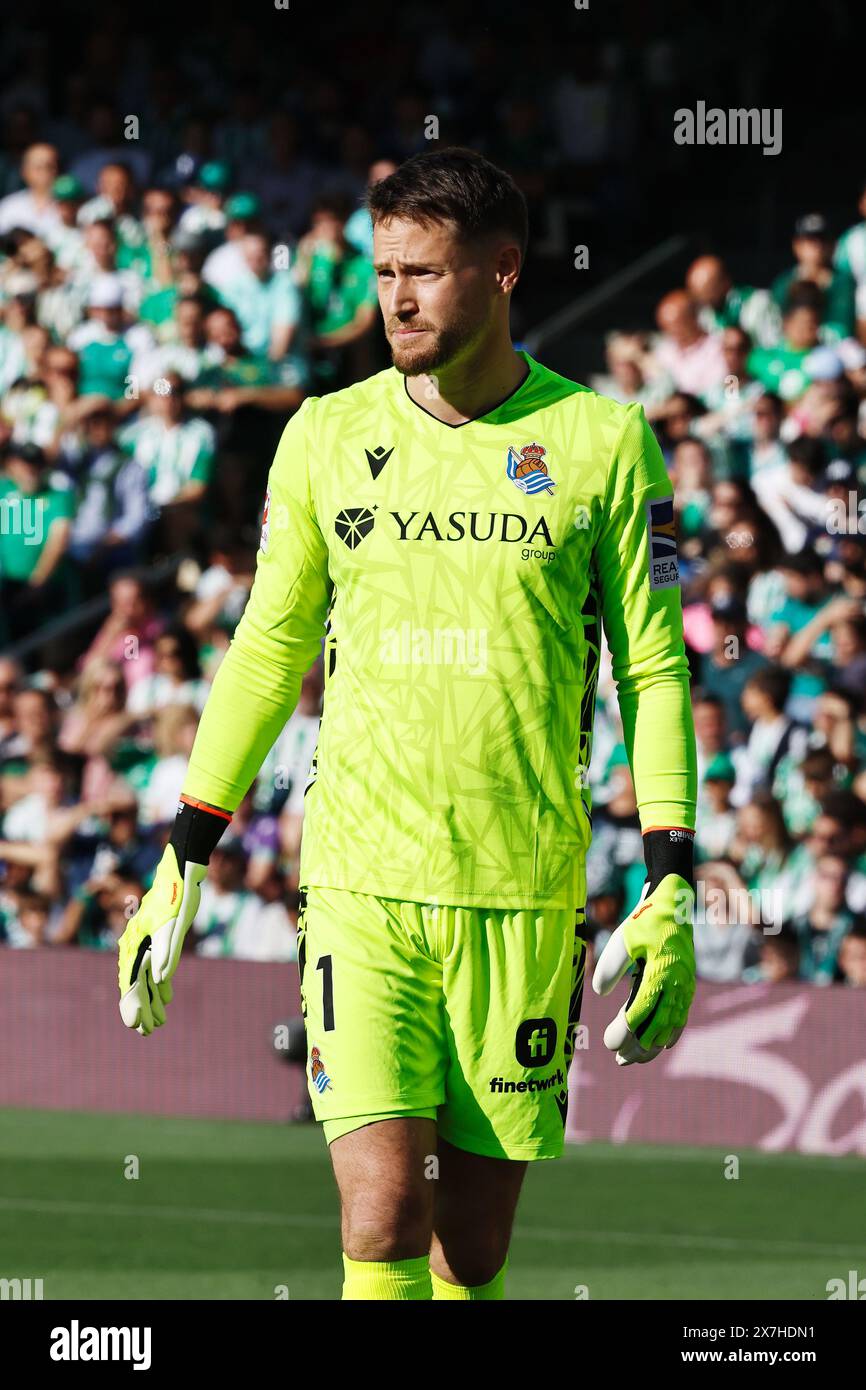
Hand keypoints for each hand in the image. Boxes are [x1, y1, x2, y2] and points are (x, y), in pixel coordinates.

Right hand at [117, 843, 206, 1034]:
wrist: (181, 870)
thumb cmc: (178, 895)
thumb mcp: (175, 925)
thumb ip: (168, 952)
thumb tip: (162, 980)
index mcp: (136, 943)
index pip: (132, 982)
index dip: (135, 1006)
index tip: (140, 1027)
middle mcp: (135, 944)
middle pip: (135, 982)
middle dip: (142, 1008)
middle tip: (148, 1032)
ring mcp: (144, 940)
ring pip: (144, 975)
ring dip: (151, 998)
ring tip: (159, 1021)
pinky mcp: (155, 936)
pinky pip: (153, 964)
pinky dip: (159, 981)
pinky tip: (166, 994)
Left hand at [592, 873, 694, 1065]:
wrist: (673, 904)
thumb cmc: (645, 920)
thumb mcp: (624, 937)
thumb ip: (611, 963)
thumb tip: (599, 991)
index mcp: (662, 972)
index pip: (642, 1010)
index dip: (626, 1029)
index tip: (610, 1043)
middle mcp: (677, 983)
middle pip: (658, 1024)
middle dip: (638, 1045)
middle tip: (619, 1060)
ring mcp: (685, 987)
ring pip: (671, 1025)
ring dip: (653, 1045)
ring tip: (634, 1060)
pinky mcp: (686, 986)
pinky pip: (681, 1017)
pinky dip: (671, 1033)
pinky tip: (660, 1046)